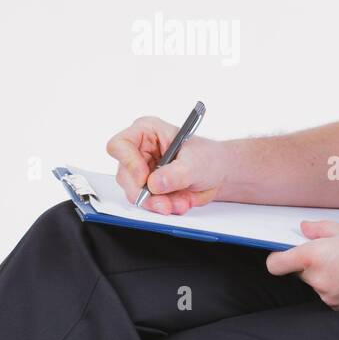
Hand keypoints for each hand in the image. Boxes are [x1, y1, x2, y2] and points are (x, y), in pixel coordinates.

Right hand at [105, 115, 228, 214]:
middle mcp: (139, 151)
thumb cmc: (207, 157)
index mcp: (146, 132)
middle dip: (145, 194)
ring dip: (158, 203)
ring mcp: (141, 172)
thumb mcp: (196, 163)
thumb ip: (175, 174)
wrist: (218, 174)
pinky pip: (148, 205)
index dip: (128, 162)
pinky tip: (181, 202)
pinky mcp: (148, 191)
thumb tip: (154, 184)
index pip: (120, 145)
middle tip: (164, 204)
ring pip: (135, 194)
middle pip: (125, 176)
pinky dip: (165, 208)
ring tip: (181, 202)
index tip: (144, 179)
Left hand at [266, 221, 338, 310]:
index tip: (281, 253)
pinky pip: (331, 294)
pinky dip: (337, 285)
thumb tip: (305, 230)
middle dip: (309, 263)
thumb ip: (321, 229)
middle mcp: (319, 280)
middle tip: (331, 251)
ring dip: (325, 274)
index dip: (277, 258)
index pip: (277, 264)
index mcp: (316, 256)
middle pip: (299, 272)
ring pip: (316, 283)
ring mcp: (330, 296)